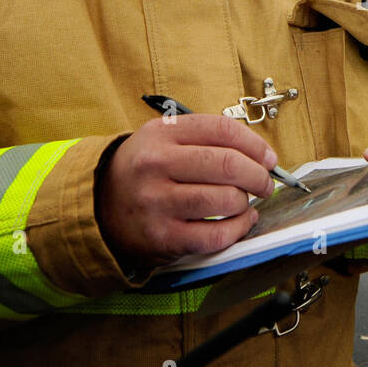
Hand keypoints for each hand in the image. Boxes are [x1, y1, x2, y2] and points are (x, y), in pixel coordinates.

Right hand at [95, 115, 276, 269]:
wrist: (99, 207)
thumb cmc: (144, 171)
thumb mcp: (163, 140)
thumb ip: (206, 140)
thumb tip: (261, 156)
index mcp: (162, 134)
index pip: (222, 130)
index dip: (255, 144)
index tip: (268, 158)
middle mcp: (157, 165)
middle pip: (228, 165)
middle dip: (258, 176)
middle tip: (264, 184)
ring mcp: (158, 202)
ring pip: (226, 200)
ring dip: (245, 203)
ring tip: (244, 202)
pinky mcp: (163, 237)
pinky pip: (216, 235)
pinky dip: (238, 229)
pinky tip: (240, 222)